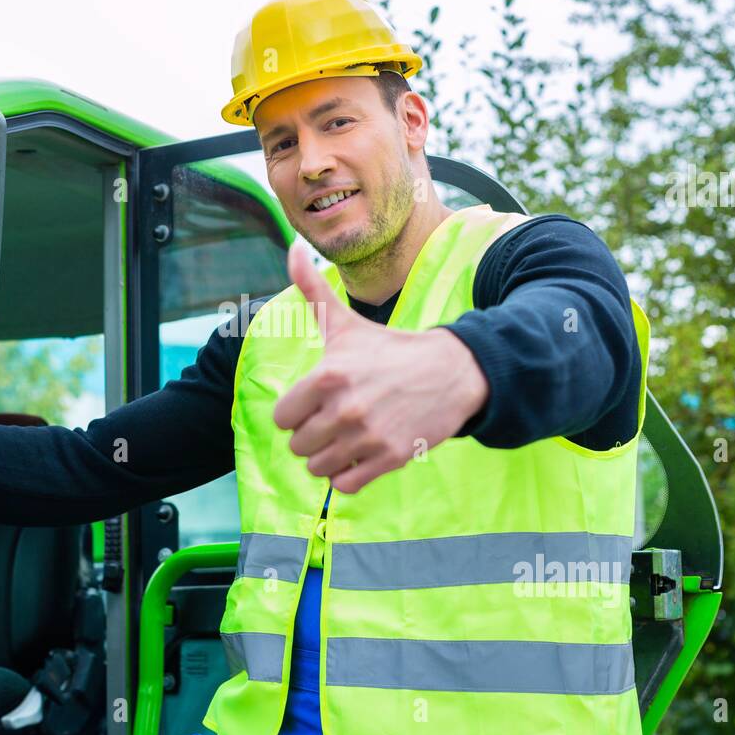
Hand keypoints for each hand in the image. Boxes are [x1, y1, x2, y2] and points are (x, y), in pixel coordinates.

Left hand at [272, 241, 489, 493]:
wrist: (451, 372)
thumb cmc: (390, 348)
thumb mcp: (347, 322)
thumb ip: (311, 289)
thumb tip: (292, 248)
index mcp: (328, 376)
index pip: (282, 417)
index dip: (297, 411)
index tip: (317, 401)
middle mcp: (345, 409)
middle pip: (298, 445)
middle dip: (313, 434)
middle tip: (337, 418)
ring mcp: (368, 437)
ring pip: (318, 468)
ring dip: (329, 457)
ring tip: (349, 436)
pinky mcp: (390, 459)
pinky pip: (344, 486)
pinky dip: (348, 475)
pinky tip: (362, 453)